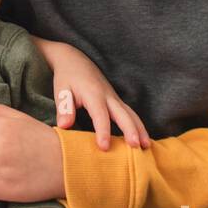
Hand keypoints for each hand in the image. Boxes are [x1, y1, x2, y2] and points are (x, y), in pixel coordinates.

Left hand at [31, 37, 149, 151]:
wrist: (75, 60)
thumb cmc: (67, 77)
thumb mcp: (61, 90)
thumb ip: (64, 108)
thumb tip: (64, 126)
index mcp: (93, 94)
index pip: (100, 115)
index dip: (103, 131)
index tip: (105, 147)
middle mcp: (108, 96)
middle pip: (123, 114)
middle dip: (131, 130)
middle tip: (136, 146)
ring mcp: (114, 98)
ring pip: (131, 114)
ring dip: (140, 129)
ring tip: (147, 146)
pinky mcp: (116, 101)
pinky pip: (130, 114)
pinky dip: (138, 125)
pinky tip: (143, 139)